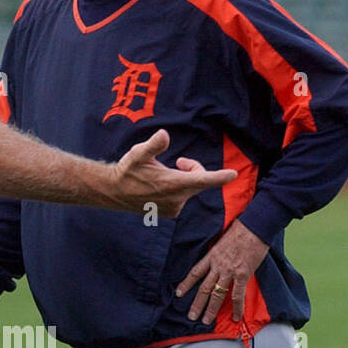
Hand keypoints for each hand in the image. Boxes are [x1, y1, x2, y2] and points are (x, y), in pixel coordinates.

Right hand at [109, 128, 235, 216]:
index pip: (202, 179)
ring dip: (186, 179)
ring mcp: (174, 208)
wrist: (115, 192)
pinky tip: (161, 188)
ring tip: (165, 175)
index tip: (233, 174)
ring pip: (191, 189)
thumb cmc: (128, 170)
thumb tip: (164, 135)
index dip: (219, 176)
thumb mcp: (138, 153)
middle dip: (194, 169)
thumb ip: (153, 145)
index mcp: (172, 183)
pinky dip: (179, 189)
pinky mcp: (171, 213)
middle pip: (200, 181)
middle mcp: (176, 199)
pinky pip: (184, 197)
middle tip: (180, 161)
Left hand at [175, 218, 268, 323]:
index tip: (179, 294)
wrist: (254, 226)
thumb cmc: (242, 228)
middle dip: (197, 303)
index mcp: (212, 255)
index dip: (186, 284)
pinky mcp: (242, 275)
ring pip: (216, 294)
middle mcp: (218, 265)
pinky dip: (237, 308)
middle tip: (191, 316)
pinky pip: (237, 295)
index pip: (195, 272)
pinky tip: (236, 317)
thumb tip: (219, 257)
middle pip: (204, 288)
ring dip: (210, 309)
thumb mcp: (223, 238)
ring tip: (205, 321)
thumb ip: (219, 252)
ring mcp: (229, 271)